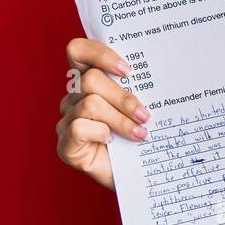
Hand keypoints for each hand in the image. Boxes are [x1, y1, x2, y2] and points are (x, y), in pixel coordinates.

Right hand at [55, 38, 151, 189]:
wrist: (140, 173)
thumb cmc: (141, 135)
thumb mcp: (143, 105)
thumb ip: (140, 86)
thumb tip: (159, 70)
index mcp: (90, 79)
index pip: (78, 51)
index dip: (99, 54)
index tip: (128, 70)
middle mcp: (74, 97)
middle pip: (90, 80)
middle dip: (123, 97)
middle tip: (145, 114)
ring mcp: (67, 120)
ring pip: (90, 104)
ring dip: (120, 119)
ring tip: (140, 132)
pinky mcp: (65, 145)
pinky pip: (79, 127)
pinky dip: (101, 133)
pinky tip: (112, 142)